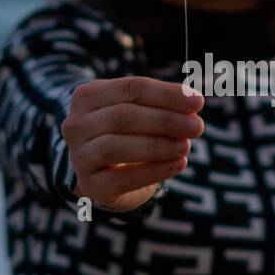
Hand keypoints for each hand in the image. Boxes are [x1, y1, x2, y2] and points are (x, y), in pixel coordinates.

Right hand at [62, 76, 204, 211]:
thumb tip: (193, 101)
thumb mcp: (141, 111)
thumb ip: (164, 104)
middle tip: (197, 126)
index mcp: (88, 96)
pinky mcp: (91, 185)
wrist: (109, 173)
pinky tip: (178, 164)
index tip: (198, 102)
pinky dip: (154, 171)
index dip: (167, 94)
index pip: (131, 89)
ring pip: (116, 146)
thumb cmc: (130, 133)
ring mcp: (79, 156)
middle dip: (165, 120)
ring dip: (157, 145)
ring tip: (186, 146)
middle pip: (123, 116)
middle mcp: (76, 124)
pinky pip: (121, 179)